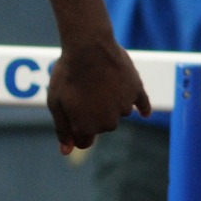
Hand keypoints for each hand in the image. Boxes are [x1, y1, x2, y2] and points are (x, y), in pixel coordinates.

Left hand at [46, 36, 151, 154]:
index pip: (84, 142)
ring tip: (98, 82)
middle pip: (101, 126)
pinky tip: (144, 113)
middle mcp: (108, 123)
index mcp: (87, 128)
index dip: (77, 131)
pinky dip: (142, 107)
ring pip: (117, 112)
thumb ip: (62, 129)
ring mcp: (125, 107)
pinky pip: (142, 104)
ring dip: (109, 102)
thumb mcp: (55, 103)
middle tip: (83, 92)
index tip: (73, 117)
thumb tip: (67, 152)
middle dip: (93, 114)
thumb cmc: (67, 75)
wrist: (88, 48)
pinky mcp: (136, 91)